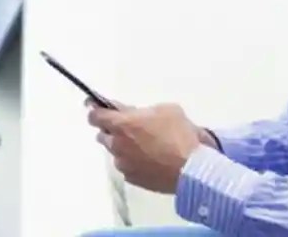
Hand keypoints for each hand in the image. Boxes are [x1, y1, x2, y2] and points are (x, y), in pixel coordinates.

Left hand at [87, 103, 202, 193]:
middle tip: (129, 128)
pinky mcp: (132, 179)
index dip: (95, 111)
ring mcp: (123, 164)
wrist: (192, 168)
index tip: (97, 108)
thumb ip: (142, 111)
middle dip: (112, 130)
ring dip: (123, 147)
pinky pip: (127, 166)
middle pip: (103, 135)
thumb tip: (131, 114)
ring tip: (144, 147)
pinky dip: (133, 162)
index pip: (95, 116)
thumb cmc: (180, 134)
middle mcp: (117, 145)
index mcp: (122, 124)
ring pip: (115, 153)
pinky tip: (150, 161)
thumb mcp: (165, 110)